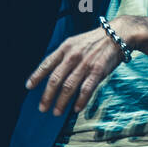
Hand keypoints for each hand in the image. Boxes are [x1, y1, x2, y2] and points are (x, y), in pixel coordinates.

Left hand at [26, 17, 143, 116]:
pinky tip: (76, 108)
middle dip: (47, 96)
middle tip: (42, 108)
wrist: (119, 34)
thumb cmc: (96, 40)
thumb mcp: (76, 42)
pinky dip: (80, 100)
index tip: (29, 87)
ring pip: (68, 87)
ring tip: (56, 112)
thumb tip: (53, 72)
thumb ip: (64, 55)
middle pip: (55, 79)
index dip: (37, 76)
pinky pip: (86, 89)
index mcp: (65, 48)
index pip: (46, 64)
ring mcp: (85, 64)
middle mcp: (73, 56)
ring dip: (61, 102)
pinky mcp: (98, 71)